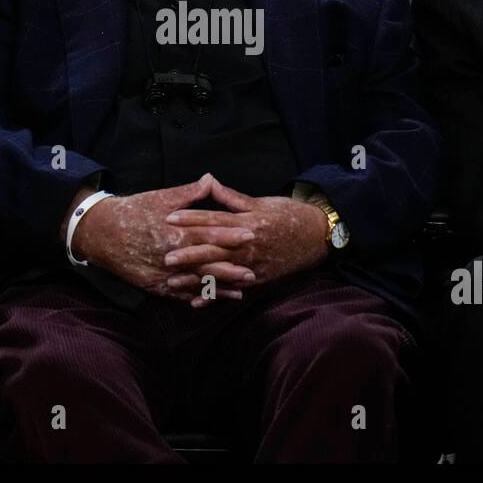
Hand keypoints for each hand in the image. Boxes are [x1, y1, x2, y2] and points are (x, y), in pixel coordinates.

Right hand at [71, 174, 255, 304]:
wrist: (101, 233)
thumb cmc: (133, 211)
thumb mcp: (160, 198)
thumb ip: (189, 193)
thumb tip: (210, 179)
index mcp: (175, 231)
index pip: (208, 233)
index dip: (231, 234)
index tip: (251, 234)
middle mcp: (171, 255)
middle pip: (206, 263)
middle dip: (231, 268)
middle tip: (254, 270)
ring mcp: (163, 273)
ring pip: (196, 282)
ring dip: (219, 287)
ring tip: (241, 290)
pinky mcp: (155, 285)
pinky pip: (180, 294)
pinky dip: (198, 297)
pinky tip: (214, 299)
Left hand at [162, 176, 329, 300]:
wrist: (317, 236)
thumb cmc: (288, 214)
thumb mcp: (261, 202)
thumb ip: (231, 197)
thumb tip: (208, 181)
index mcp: (248, 223)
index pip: (215, 220)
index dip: (191, 218)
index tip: (169, 218)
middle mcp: (248, 246)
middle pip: (214, 250)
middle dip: (188, 254)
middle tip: (165, 257)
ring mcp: (253, 265)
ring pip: (219, 273)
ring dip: (195, 278)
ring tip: (172, 282)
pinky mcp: (258, 279)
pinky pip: (232, 289)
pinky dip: (215, 296)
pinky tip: (196, 302)